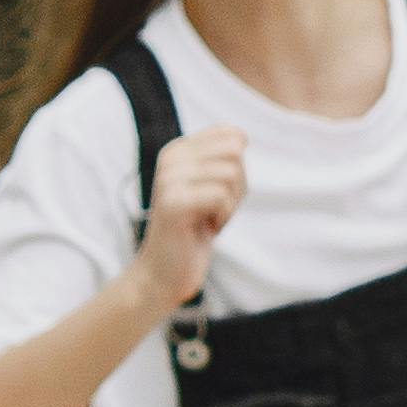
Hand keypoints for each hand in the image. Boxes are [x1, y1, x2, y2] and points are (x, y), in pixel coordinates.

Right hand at [134, 127, 247, 308]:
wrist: (164, 271)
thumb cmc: (195, 229)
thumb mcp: (213, 187)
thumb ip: (226, 160)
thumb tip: (242, 137)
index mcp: (179, 149)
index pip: (232, 134)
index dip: (239, 166)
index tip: (220, 190)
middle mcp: (170, 157)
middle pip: (234, 152)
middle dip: (238, 185)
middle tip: (218, 207)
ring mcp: (168, 178)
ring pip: (231, 173)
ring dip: (230, 204)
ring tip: (210, 219)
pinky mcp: (172, 202)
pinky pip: (221, 195)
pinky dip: (223, 216)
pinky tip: (206, 228)